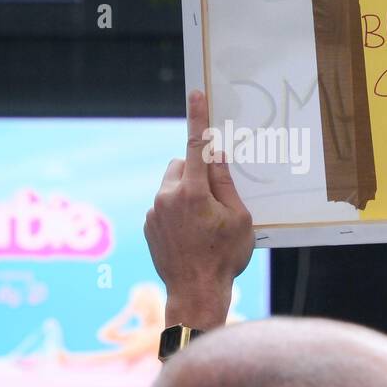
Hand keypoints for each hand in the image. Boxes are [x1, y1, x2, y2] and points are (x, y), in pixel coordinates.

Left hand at [145, 89, 253, 329]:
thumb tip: (217, 155)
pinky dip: (176, 211)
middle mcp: (167, 196)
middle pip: (181, 166)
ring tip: (202, 225)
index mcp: (194, 192)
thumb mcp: (239, 219)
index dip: (198, 118)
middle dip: (196, 173)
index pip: (196, 146)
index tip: (196, 94)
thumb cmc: (224, 258)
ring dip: (186, 194)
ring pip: (171, 186)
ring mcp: (154, 212)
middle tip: (214, 201)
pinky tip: (190, 235)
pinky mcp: (148, 225)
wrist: (195, 293)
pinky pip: (163, 206)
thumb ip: (227, 184)